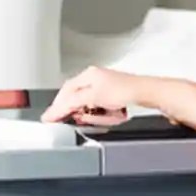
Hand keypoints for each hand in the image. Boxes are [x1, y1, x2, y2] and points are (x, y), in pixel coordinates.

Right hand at [40, 65, 154, 125]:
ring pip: (91, 109)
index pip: (65, 92)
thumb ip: (70, 104)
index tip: (50, 120)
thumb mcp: (91, 97)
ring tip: (108, 116)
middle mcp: (95, 80)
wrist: (146, 94)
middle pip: (78, 102)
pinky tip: (114, 116)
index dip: (58, 107)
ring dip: (97, 116)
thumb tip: (53, 111)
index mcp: (88, 75)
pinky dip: (106, 117)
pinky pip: (103, 112)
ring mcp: (105, 90)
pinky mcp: (114, 99)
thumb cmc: (124, 90)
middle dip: (83, 112)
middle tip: (87, 118)